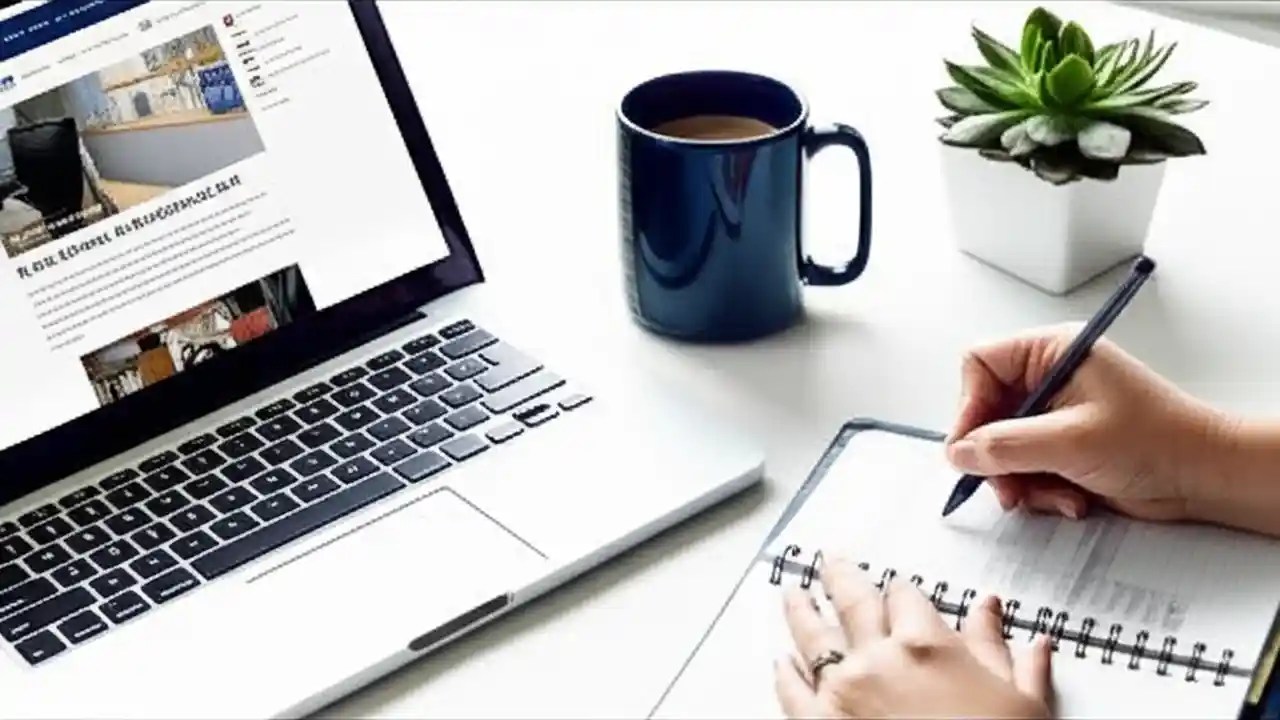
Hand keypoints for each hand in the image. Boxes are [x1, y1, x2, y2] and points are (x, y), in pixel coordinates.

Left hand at [775, 555, 1051, 718]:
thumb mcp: (1018, 701)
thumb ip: (998, 649)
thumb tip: (991, 608)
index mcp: (926, 645)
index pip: (905, 596)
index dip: (900, 589)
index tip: (896, 587)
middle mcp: (877, 659)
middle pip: (851, 601)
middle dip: (839, 576)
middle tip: (828, 560)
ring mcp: (841, 692)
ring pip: (812, 637)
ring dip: (801, 610)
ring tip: (793, 593)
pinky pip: (792, 692)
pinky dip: (785, 674)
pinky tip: (782, 662)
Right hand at [944, 323, 1229, 521]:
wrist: (1204, 477)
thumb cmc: (1158, 441)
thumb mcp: (1071, 442)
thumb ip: (1006, 446)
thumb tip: (959, 452)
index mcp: (1051, 353)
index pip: (980, 365)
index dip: (968, 407)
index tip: (970, 447)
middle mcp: (1049, 378)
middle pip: (986, 412)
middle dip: (996, 456)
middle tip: (1006, 484)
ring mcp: (1055, 414)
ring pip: (1002, 447)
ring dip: (1020, 480)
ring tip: (1049, 496)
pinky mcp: (1062, 447)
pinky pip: (1025, 468)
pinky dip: (1040, 490)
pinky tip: (1069, 499)